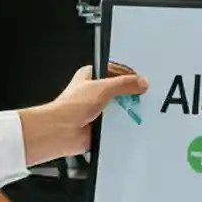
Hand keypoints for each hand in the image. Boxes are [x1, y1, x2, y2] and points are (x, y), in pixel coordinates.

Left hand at [18, 65, 147, 166]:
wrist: (60, 131)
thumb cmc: (70, 106)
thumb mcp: (103, 88)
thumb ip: (125, 84)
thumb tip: (141, 82)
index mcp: (90, 76)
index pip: (115, 70)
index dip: (129, 74)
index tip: (141, 80)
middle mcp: (93, 91)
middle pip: (119, 90)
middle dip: (129, 94)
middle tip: (139, 96)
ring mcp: (96, 109)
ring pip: (118, 108)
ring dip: (125, 111)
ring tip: (132, 112)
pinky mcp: (99, 125)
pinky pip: (116, 124)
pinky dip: (121, 125)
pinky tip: (125, 125)